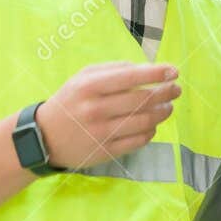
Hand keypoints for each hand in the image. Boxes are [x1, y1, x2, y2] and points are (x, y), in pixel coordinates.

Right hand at [35, 61, 180, 169]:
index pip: (131, 77)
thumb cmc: (70, 101)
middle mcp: (96, 109)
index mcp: (90, 86)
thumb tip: (146, 69)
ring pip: (144, 122)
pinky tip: (152, 125)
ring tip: (168, 107)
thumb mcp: (83, 77)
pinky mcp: (106, 151)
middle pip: (142, 100)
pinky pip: (138, 141)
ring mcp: (102, 132)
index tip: (173, 72)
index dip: (156, 74)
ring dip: (162, 113)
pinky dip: (151, 131)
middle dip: (165, 93)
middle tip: (175, 90)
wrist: (45, 136)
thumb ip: (113, 69)